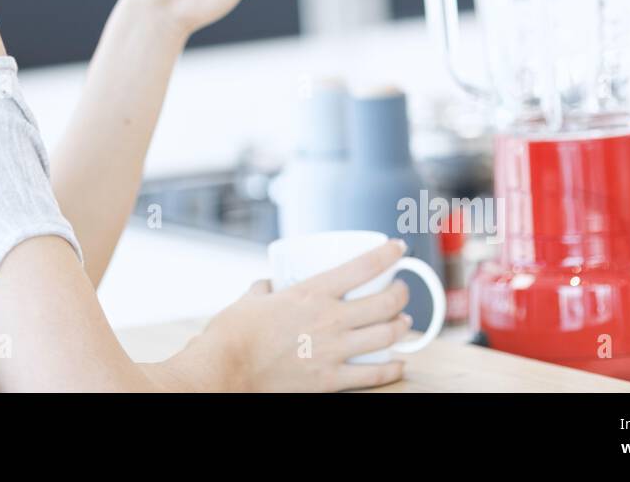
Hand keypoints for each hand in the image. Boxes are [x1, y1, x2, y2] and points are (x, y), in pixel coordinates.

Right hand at [198, 239, 413, 391]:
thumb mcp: (250, 299)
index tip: (397, 248)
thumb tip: (268, 284)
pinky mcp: (330, 380)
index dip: (387, 254)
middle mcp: (330, 319)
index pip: (363, 266)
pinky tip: (399, 363)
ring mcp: (333, 351)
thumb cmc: (232, 333)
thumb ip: (264, 289)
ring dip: (402, 327)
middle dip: (402, 293)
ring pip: (386, 336)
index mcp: (312, 292)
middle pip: (385, 303)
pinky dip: (392, 368)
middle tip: (402, 290)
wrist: (225, 370)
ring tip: (404, 323)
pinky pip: (373, 374)